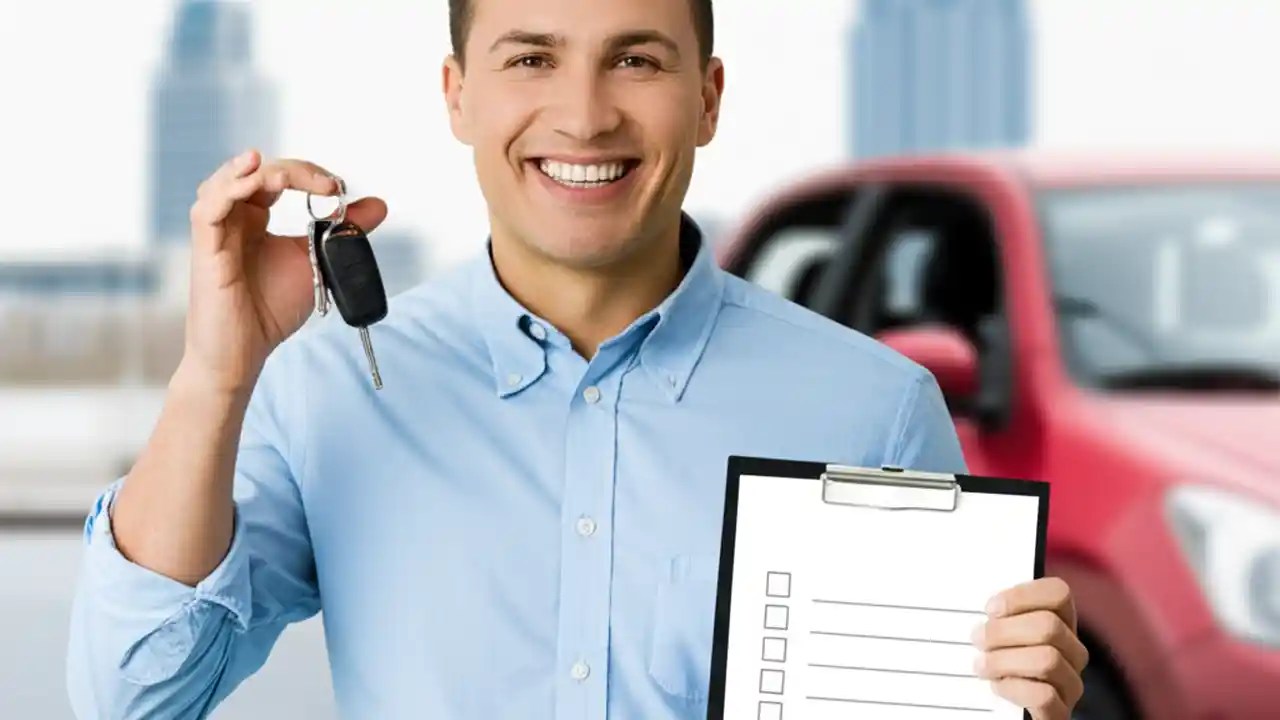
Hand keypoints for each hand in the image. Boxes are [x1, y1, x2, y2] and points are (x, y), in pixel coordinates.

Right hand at [181, 149, 388, 394]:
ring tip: (286, 177)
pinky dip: (228, 189)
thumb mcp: (318, 261)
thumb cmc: (271, 309)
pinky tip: (251, 181)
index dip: (308, 175)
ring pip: (226, 182)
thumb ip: (344, 231)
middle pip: (256, 173)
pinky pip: (208, 209)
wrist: (244, 352)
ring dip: (257, 172)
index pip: (278, 177)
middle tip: (328, 187)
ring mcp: (216, 231)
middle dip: (294, 172)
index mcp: (255, 217)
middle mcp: (233, 218)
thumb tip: (379, 205)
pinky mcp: (205, 248)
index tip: (338, 190)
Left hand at [972, 577, 1088, 719]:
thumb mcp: (999, 635)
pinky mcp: (1060, 713)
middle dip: (1003, 631)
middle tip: (977, 639)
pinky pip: (1044, 695)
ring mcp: (1070, 683)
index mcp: (1060, 622)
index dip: (1022, 596)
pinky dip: (1014, 688)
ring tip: (982, 665)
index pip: (1058, 593)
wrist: (1002, 711)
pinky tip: (998, 686)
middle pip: (1048, 625)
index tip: (990, 608)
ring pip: (1047, 660)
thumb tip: (981, 607)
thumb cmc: (998, 664)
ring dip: (1004, 660)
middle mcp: (1072, 651)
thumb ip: (998, 616)